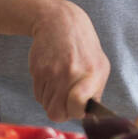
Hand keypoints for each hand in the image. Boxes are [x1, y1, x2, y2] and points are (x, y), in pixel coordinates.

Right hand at [28, 0, 110, 121]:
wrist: (60, 23)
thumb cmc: (84, 48)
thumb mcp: (100, 66)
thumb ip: (95, 92)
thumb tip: (88, 115)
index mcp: (92, 74)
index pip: (77, 105)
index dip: (75, 112)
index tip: (77, 107)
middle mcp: (71, 73)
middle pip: (57, 113)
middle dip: (61, 111)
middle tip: (66, 100)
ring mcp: (53, 72)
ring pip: (46, 105)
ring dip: (52, 100)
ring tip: (60, 83)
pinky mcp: (37, 71)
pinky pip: (38, 95)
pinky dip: (44, 91)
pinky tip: (52, 76)